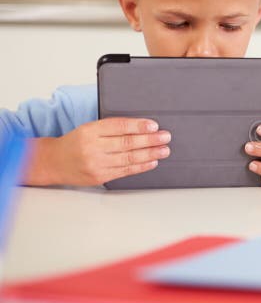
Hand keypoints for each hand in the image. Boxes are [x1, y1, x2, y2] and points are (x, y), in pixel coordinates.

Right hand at [48, 117, 170, 185]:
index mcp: (90, 130)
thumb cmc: (75, 143)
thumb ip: (111, 128)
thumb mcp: (89, 128)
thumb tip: (141, 128)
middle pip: (127, 143)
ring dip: (150, 154)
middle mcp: (93, 147)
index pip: (118, 126)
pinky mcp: (100, 177)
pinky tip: (152, 161)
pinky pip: (125, 170)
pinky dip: (141, 166)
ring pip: (128, 158)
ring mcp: (96, 164)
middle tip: (165, 137)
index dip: (138, 126)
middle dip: (150, 140)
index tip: (154, 125)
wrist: (53, 162)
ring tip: (164, 149)